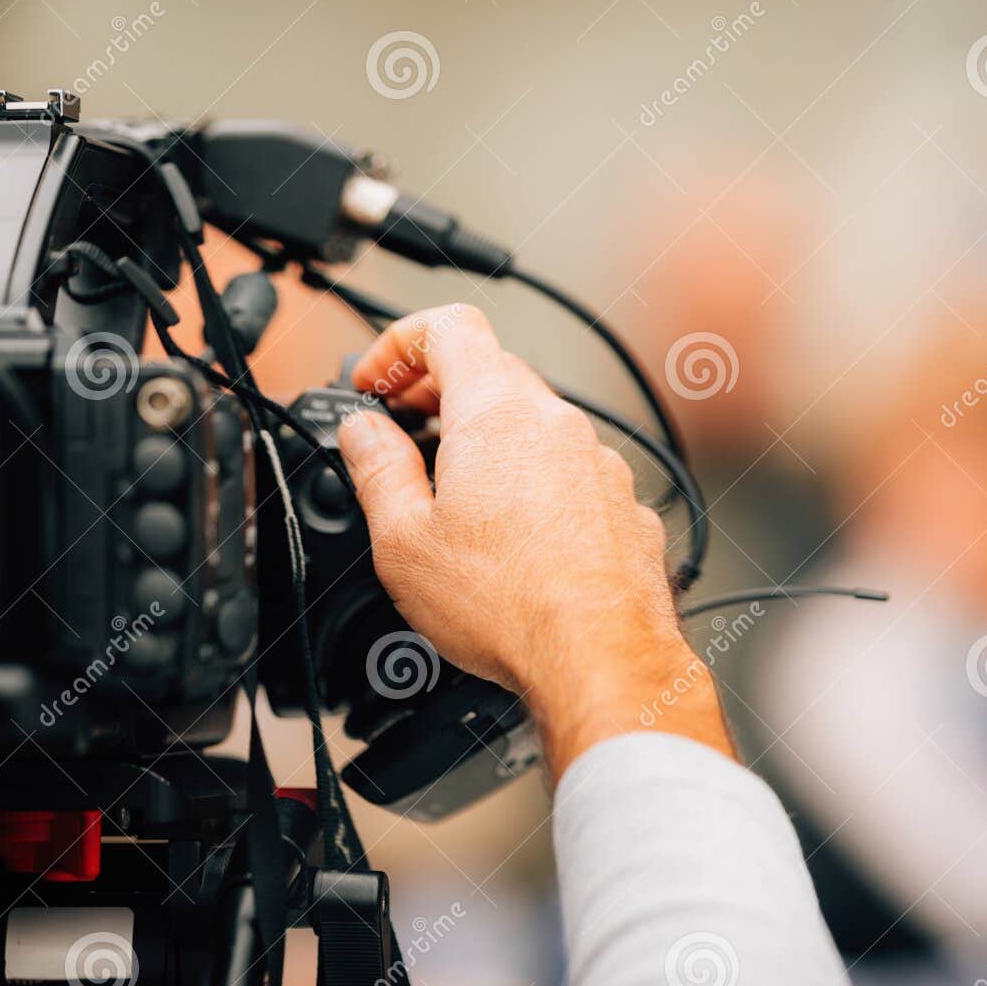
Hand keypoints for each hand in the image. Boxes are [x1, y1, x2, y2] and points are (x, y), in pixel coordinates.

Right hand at [336, 305, 730, 779]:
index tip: (377, 382)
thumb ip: (376, 469)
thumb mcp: (405, 540)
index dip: (400, 343)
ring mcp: (599, 463)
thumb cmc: (511, 606)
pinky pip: (572, 473)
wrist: (602, 659)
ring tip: (456, 497)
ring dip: (490, 443)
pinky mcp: (623, 506)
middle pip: (493, 372)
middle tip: (404, 435)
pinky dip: (536, 484)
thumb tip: (362, 432)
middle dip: (439, 394)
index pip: (448, 326)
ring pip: (537, 426)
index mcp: (496, 414)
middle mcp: (557, 424)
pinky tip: (515, 537)